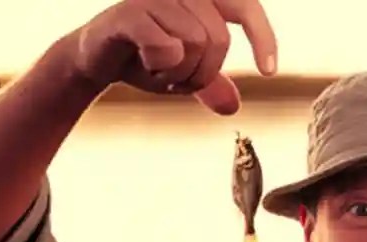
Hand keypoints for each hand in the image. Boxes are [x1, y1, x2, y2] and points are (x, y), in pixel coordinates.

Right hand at [68, 0, 277, 114]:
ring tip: (159, 69)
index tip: (269, 71)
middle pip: (218, 39)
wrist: (97, 59)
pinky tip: (145, 64)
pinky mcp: (130, 11)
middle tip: (178, 79)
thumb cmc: (144, 58)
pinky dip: (161, 68)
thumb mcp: (184, 75)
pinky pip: (166, 47)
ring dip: (178, 73)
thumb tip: (232, 106)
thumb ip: (212, 85)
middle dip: (202, 72)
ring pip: (195, 44)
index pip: (246, 6)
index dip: (263, 37)